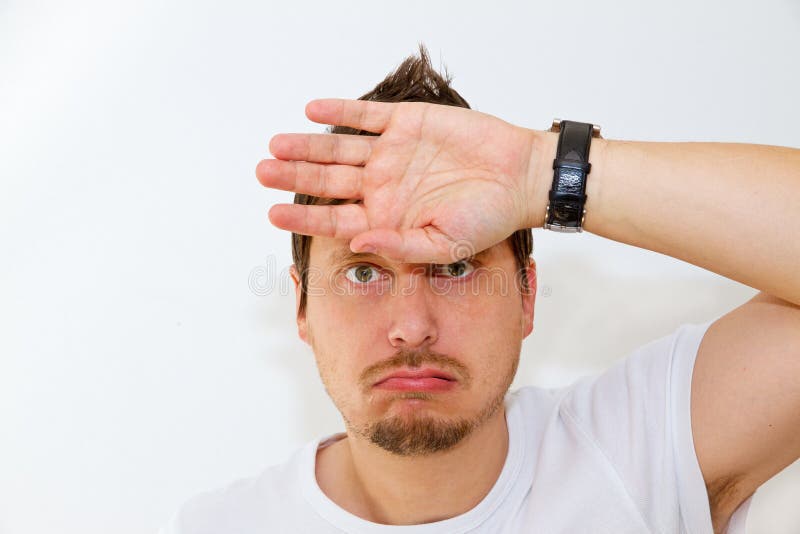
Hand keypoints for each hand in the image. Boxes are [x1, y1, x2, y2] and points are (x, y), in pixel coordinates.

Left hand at [257, 99, 545, 262]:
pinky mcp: (407, 122)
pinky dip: (340, 112)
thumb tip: (356, 242)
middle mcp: (382, 185)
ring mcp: (392, 153)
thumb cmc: (487, 219)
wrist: (520, 178)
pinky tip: (312, 111)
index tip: (273, 213)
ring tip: (277, 144)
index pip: (334, 218)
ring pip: (338, 147)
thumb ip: (398, 245)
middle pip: (327, 180)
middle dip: (294, 176)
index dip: (303, 216)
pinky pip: (366, 116)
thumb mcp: (443, 245)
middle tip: (262, 172)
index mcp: (386, 217)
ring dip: (307, 145)